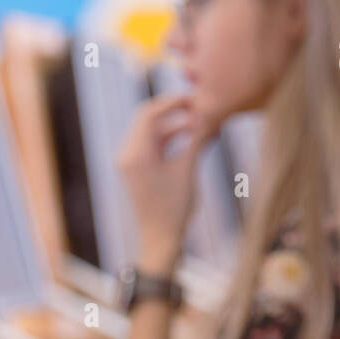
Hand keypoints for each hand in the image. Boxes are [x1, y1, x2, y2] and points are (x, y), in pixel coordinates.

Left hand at [115, 93, 214, 276]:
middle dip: (173, 111)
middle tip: (198, 107)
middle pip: (147, 119)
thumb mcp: (187, 170)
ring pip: (150, 131)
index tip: (194, 99)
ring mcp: (129, 161)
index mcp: (136, 154)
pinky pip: (150, 144)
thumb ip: (197, 140)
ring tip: (200, 125)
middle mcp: (127, 154)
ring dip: (174, 125)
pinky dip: (169, 138)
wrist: (159, 238)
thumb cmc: (174, 208)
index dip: (171, 102)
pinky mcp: (135, 168)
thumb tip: (212, 118)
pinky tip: (190, 137)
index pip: (149, 114)